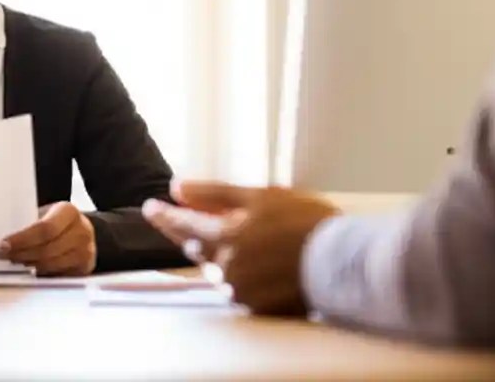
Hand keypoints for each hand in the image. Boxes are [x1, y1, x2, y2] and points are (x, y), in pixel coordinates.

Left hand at [0, 201, 96, 275]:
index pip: (44, 228)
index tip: (2, 246)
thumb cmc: (57, 222)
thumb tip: (1, 240)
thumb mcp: (45, 214)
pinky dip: (39, 274)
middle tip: (2, 256)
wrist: (81, 232)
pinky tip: (29, 269)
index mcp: (69, 212)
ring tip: (13, 261)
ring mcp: (86, 252)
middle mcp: (82, 231)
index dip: (21, 239)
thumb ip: (28, 224)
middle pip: (46, 249)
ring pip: (50, 265)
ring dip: (27, 265)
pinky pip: (56, 276)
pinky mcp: (84, 270)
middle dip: (20, 254)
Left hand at [142, 181, 339, 315]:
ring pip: (218, 269)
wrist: (344, 263)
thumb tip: (177, 188)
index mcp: (223, 237)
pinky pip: (240, 287)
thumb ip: (214, 193)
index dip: (165, 215)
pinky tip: (260, 264)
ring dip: (220, 255)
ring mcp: (242, 291)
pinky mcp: (259, 307)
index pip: (182, 224)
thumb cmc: (306, 222)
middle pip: (198, 249)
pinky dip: (242, 273)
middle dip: (194, 234)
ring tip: (240, 241)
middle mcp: (226, 268)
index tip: (150, 207)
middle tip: (193, 221)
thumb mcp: (260, 196)